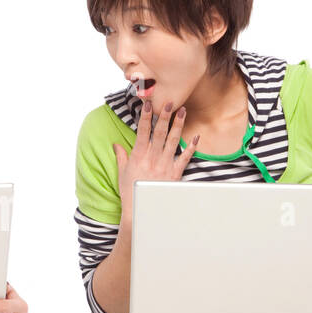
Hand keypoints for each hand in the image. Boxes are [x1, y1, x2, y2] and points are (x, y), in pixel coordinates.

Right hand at [113, 94, 199, 211]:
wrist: (141, 210)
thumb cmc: (130, 191)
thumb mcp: (122, 172)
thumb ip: (121, 156)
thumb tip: (116, 145)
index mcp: (138, 156)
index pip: (141, 132)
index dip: (145, 118)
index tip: (147, 105)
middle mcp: (152, 158)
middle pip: (159, 133)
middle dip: (164, 116)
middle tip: (169, 102)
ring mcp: (164, 165)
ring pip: (172, 141)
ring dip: (178, 125)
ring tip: (182, 111)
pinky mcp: (174, 174)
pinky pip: (184, 158)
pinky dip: (191, 148)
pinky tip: (195, 137)